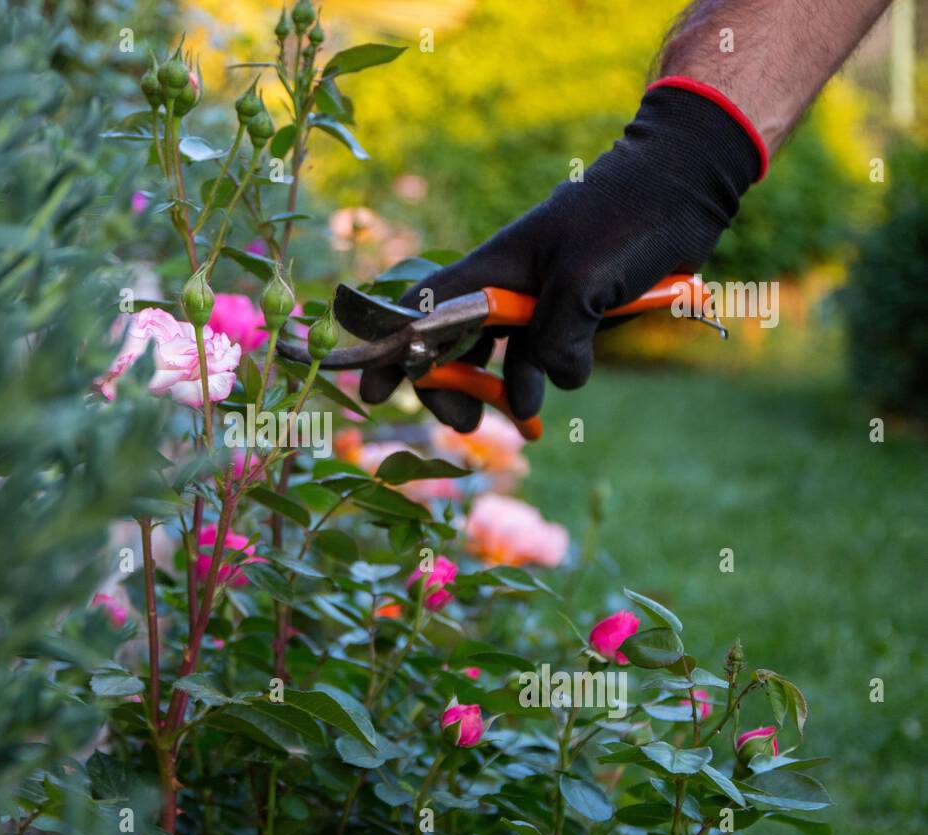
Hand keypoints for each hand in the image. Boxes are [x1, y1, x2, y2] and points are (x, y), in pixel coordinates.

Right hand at [360, 82, 762, 430]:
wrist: (685, 184)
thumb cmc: (626, 217)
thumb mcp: (584, 280)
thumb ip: (554, 338)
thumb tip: (545, 387)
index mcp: (490, 270)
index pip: (421, 313)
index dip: (391, 352)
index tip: (374, 393)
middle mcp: (504, 285)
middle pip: (452, 345)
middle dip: (450, 388)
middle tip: (468, 426)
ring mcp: (538, 298)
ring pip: (500, 357)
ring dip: (503, 392)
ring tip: (523, 425)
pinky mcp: (572, 309)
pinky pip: (544, 354)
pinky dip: (544, 378)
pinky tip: (552, 394)